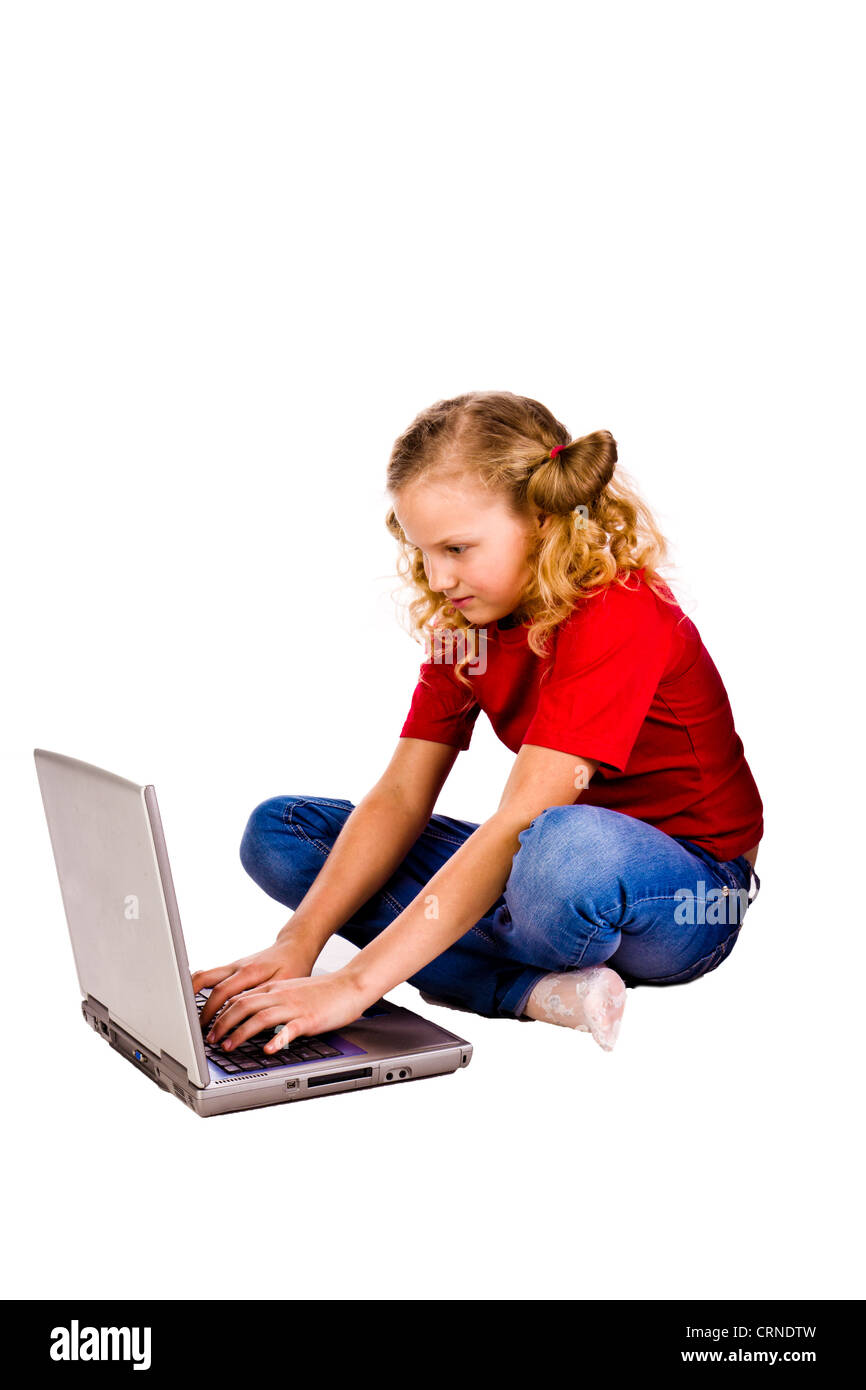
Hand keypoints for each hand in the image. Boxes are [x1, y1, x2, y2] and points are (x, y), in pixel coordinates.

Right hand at [191, 935, 319, 1033]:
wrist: (295, 947)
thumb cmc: (293, 965)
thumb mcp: (285, 983)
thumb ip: (265, 995)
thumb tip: (249, 1011)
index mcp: (249, 971)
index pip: (222, 992)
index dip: (213, 1012)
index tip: (209, 1028)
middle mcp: (238, 966)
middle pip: (208, 982)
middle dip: (201, 1008)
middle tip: (199, 1028)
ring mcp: (234, 965)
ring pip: (205, 975)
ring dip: (194, 992)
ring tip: (190, 1014)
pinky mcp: (234, 967)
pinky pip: (211, 975)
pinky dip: (200, 986)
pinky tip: (196, 999)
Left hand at [202, 970, 372, 1053]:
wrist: (350, 984)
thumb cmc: (322, 992)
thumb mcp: (290, 992)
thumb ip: (270, 1001)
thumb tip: (249, 1018)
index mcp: (273, 988)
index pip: (239, 998)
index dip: (218, 1013)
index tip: (206, 1029)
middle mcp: (279, 995)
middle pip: (242, 1005)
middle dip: (222, 1023)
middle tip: (210, 1041)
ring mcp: (294, 1006)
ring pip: (260, 1016)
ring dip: (240, 1032)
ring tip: (228, 1046)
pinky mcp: (309, 1018)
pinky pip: (290, 1029)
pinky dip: (277, 1039)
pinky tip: (268, 1049)